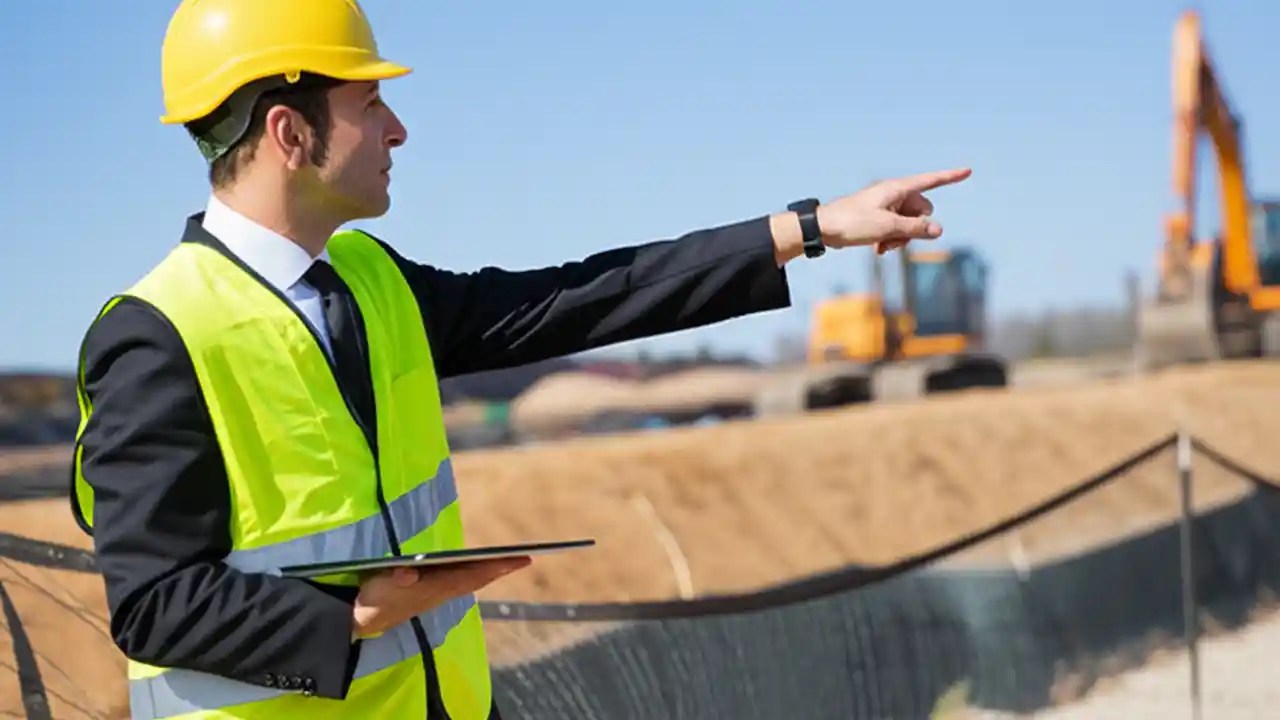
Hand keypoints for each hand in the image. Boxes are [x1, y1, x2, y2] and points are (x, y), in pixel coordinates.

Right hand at [351, 556, 530, 638]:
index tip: (516, 560)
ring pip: (471, 580)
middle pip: (476, 578)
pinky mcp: (432, 594)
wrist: (363, 622)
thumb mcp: (381, 587)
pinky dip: (476, 574)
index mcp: (434, 588)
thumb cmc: (376, 599)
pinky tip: (482, 570)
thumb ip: (394, 579)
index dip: (493, 566)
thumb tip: (407, 574)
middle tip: (524, 559)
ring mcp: (438, 594)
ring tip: (509, 562)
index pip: (470, 575)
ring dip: (490, 571)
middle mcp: (441, 591)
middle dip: (499, 568)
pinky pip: (462, 582)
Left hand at [771, 167, 971, 262]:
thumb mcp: (887, 228)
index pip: (930, 181)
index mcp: (896, 189)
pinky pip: (896, 229)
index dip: (950, 177)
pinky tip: (877, 249)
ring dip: (900, 237)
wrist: (823, 229)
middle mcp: (893, 194)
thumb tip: (938, 229)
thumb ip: (915, 229)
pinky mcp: (878, 217)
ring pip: (909, 223)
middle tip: (894, 238)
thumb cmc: (852, 223)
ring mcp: (886, 206)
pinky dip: (891, 239)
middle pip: (922, 211)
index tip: (968, 170)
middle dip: (914, 228)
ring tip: (882, 245)